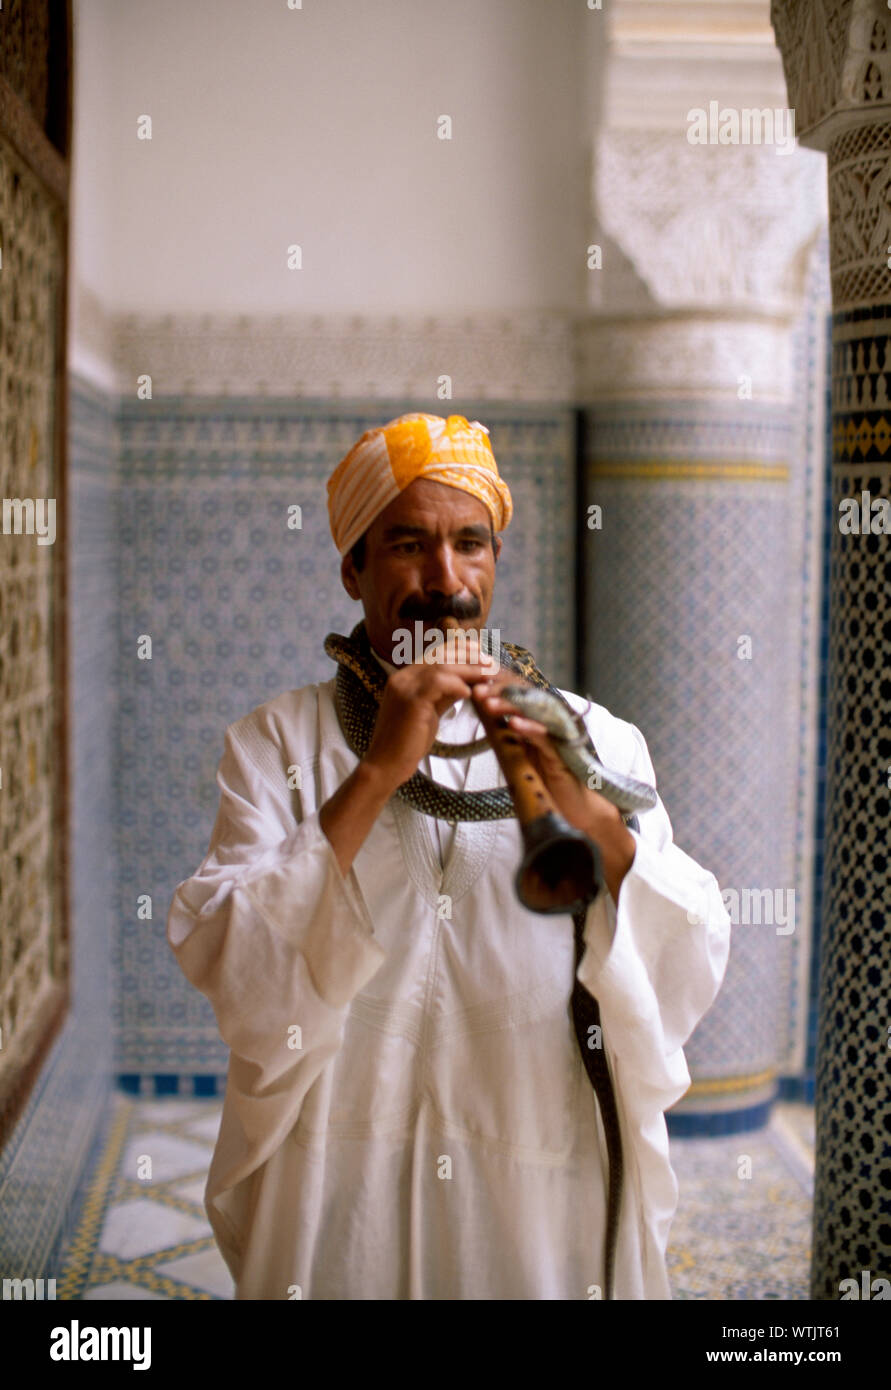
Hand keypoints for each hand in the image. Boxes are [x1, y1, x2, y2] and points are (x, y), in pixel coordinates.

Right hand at [364, 636, 497, 792]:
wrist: (387, 764)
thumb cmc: (408, 743)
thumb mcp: (430, 713)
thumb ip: (444, 696)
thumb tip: (466, 684)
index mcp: (405, 678)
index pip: (435, 653)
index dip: (460, 650)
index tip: (481, 653)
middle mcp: (402, 678)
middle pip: (440, 655)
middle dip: (469, 656)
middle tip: (491, 663)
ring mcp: (404, 687)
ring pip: (441, 666)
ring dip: (468, 670)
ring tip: (488, 676)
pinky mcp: (410, 701)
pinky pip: (438, 683)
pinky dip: (457, 685)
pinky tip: (470, 693)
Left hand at [471, 683, 636, 899]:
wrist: (578, 812)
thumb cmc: (550, 784)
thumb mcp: (523, 755)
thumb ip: (508, 735)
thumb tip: (484, 716)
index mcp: (539, 722)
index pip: (518, 696)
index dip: (497, 687)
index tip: (473, 684)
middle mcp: (551, 725)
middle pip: (525, 699)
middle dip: (499, 691)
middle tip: (477, 688)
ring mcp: (560, 738)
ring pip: (535, 714)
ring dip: (510, 706)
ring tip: (489, 702)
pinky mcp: (565, 755)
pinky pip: (547, 738)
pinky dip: (530, 729)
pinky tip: (513, 723)